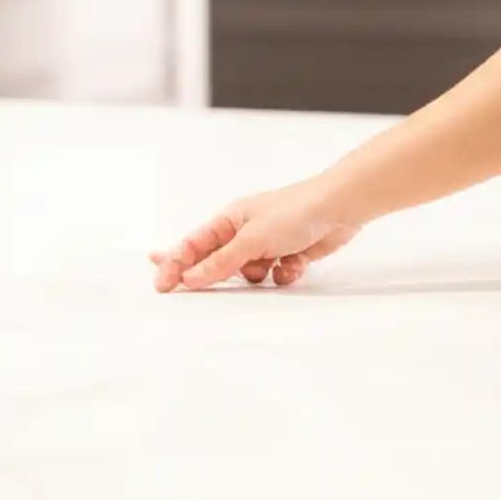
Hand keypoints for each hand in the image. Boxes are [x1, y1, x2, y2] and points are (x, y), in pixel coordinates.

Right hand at [150, 177, 360, 292]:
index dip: (174, 264)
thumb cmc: (293, 213)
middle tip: (186, 290)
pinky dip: (283, 273)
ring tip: (270, 264)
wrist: (338, 209)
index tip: (162, 285)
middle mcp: (245, 232)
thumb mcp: (251, 240)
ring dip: (258, 274)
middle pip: (217, 261)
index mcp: (229, 220)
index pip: (193, 244)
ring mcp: (266, 244)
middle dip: (212, 275)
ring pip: (247, 273)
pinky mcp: (288, 255)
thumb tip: (190, 278)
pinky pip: (274, 276)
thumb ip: (220, 262)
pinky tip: (296, 263)